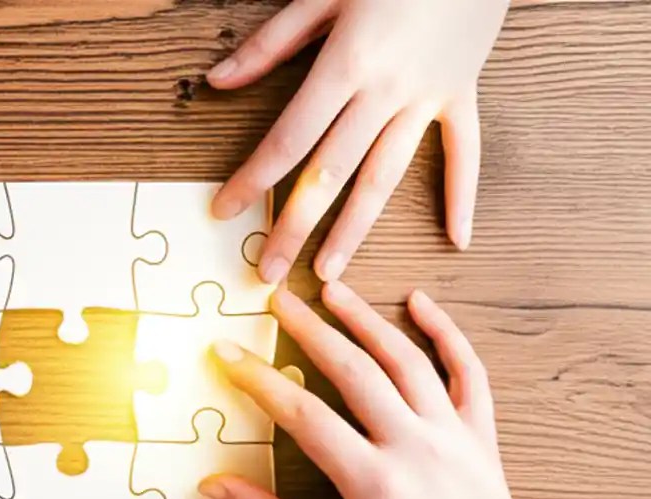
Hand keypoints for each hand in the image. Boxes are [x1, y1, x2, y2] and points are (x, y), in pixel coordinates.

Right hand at [200, 283, 645, 498]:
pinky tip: (421, 306)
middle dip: (310, 329)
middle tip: (278, 300)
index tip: (227, 354)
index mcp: (376, 485)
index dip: (258, 379)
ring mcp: (456, 442)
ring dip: (368, 320)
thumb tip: (216, 487)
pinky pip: (470, 375)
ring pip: (409, 361)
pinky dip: (448, 335)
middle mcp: (420, 452)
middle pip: (355, 371)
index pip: (303, 413)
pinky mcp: (484, 443)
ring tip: (334, 291)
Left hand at [209, 0, 508, 282]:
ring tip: (330, 271)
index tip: (223, 210)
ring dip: (357, 229)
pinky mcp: (462, 93)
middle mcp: (386, 91)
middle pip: (332, 171)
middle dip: (296, 225)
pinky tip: (457, 238)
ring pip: (386, 176)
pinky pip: (463, 151)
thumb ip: (271, 43)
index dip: (253, 178)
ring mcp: (428, 97)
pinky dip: (462, 194)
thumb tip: (218, 82)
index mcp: (346, 64)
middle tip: (270, 273)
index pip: (289, 137)